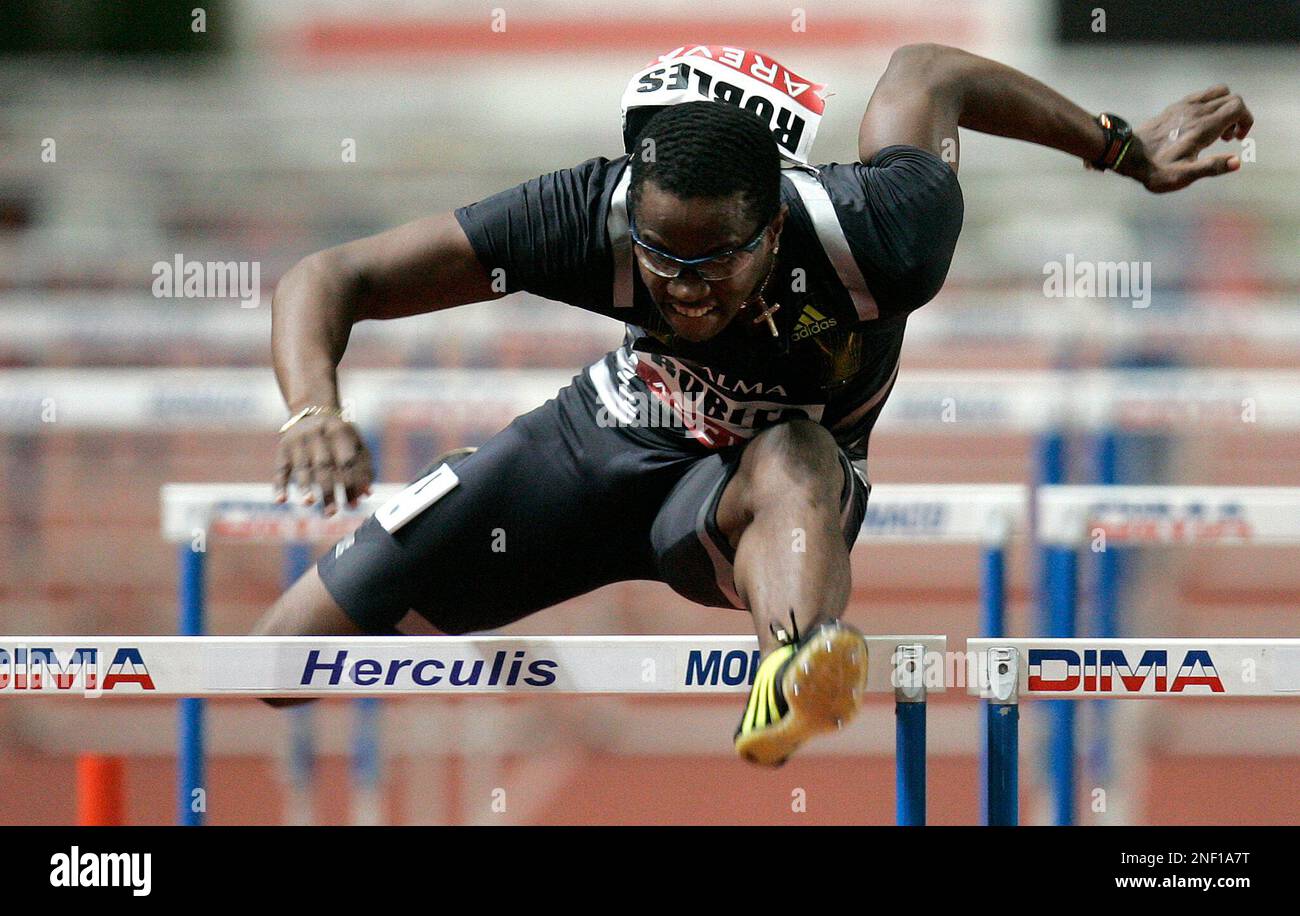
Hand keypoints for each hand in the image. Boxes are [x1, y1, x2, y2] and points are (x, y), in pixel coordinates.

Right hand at [273, 414, 373, 514]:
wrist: (312, 410)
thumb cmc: (339, 436)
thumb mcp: (354, 443)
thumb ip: (363, 467)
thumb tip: (366, 494)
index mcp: (340, 431)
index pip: (347, 461)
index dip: (352, 484)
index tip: (354, 505)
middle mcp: (318, 433)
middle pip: (324, 466)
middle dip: (329, 491)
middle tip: (332, 513)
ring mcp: (299, 440)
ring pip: (302, 467)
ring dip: (305, 487)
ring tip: (309, 503)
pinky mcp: (283, 447)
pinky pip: (281, 467)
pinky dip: (280, 484)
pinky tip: (281, 500)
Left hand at [1120, 85, 1253, 192]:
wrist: (1126, 155)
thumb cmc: (1155, 169)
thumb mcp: (1183, 175)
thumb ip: (1211, 167)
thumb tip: (1237, 162)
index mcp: (1203, 126)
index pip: (1238, 107)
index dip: (1246, 120)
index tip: (1237, 138)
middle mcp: (1196, 111)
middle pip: (1232, 98)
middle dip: (1238, 116)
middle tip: (1226, 138)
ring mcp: (1184, 106)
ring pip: (1218, 92)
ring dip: (1225, 107)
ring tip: (1215, 130)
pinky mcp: (1174, 106)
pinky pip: (1201, 95)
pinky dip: (1210, 104)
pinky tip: (1199, 124)